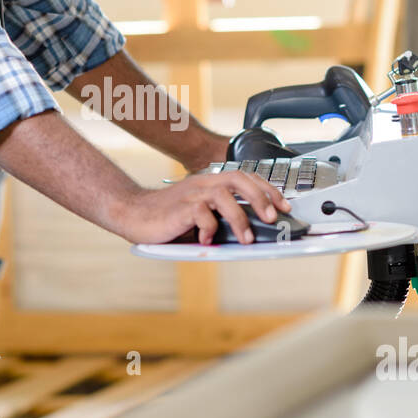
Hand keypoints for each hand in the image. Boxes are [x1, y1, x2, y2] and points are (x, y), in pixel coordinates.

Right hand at [116, 171, 291, 245]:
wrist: (133, 213)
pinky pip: (201, 215)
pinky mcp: (179, 209)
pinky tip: (207, 241)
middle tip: (272, 218)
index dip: (267, 189)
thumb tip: (250, 232)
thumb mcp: (199, 213)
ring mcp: (191, 195)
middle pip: (239, 179)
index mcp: (210, 183)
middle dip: (261, 197)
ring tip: (246, 239)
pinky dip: (209, 229)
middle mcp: (203, 184)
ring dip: (240, 218)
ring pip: (224, 195)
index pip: (245, 177)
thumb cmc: (167, 216)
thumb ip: (221, 217)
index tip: (284, 205)